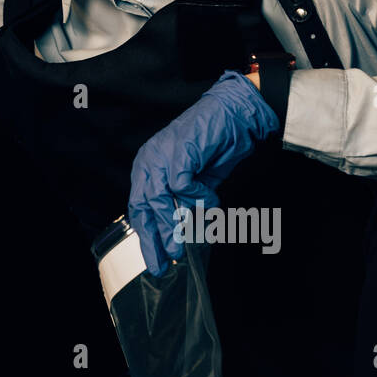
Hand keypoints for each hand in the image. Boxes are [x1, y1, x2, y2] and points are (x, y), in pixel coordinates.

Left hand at [128, 70, 278, 276]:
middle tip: (164, 263)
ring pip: (157, 199)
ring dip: (172, 225)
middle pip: (142, 206)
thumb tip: (181, 234)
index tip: (156, 259)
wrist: (236, 114)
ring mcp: (162, 153)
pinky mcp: (179, 150)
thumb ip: (185, 205)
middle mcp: (150, 160)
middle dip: (153, 238)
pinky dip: (198, 197)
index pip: (140, 207)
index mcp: (149, 167)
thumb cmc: (216, 145)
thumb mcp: (197, 183)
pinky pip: (181, 185)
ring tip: (182, 246)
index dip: (147, 235)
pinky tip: (210, 200)